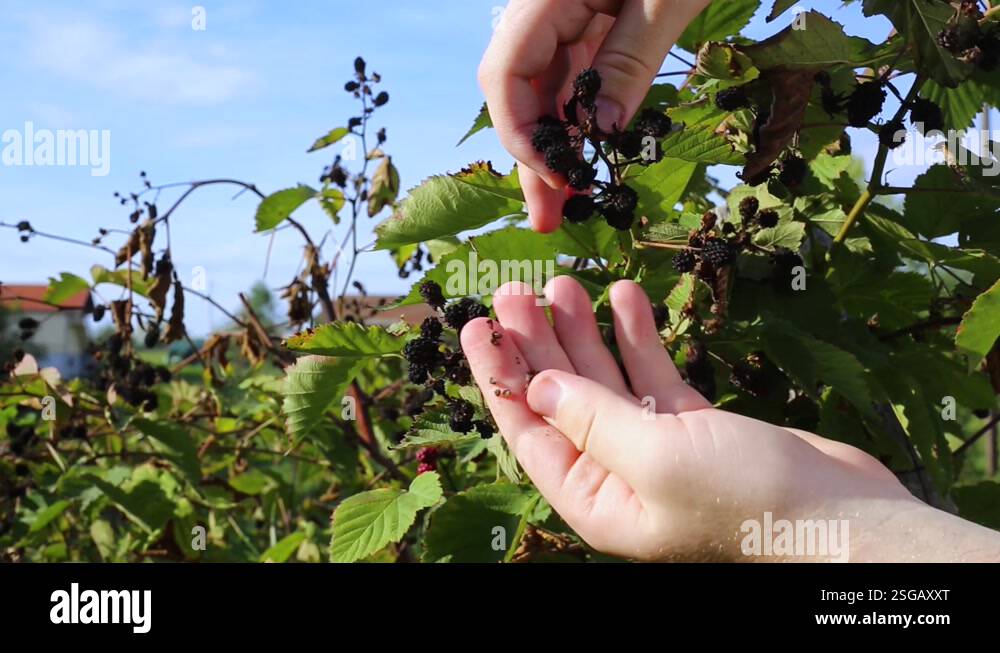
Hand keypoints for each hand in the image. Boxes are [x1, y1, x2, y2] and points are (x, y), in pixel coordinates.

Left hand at [460, 277, 999, 561]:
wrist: (844, 517)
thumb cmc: (749, 501)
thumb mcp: (657, 458)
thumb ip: (592, 419)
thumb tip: (536, 385)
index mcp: (594, 499)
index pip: (528, 429)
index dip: (500, 375)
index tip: (478, 323)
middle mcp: (616, 475)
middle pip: (562, 398)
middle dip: (539, 344)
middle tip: (517, 290)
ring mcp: (655, 448)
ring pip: (605, 381)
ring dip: (585, 333)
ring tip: (563, 283)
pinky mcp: (693, 426)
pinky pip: (651, 376)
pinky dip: (637, 338)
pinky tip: (624, 298)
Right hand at [478, 0, 711, 232]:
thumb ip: (628, 61)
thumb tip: (601, 134)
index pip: (505, 74)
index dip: (521, 134)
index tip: (558, 177)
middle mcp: (543, 8)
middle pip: (518, 92)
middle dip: (533, 158)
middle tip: (549, 220)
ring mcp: (564, 15)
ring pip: (544, 91)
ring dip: (555, 148)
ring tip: (565, 205)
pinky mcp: (590, 22)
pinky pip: (573, 78)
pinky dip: (579, 120)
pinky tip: (586, 157)